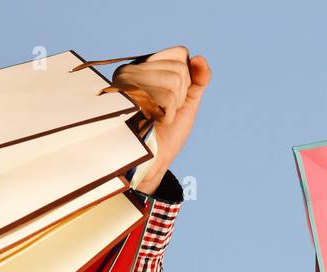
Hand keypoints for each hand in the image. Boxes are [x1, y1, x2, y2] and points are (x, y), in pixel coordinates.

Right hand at [107, 46, 210, 193]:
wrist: (152, 163)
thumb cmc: (166, 134)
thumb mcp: (188, 103)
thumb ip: (198, 79)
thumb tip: (199, 58)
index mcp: (143, 67)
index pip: (180, 54)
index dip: (186, 80)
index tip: (171, 99)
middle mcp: (131, 70)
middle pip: (179, 68)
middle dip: (179, 95)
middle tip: (162, 112)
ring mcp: (127, 83)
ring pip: (173, 81)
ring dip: (172, 107)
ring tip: (155, 118)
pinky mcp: (127, 97)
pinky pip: (166, 97)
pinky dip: (168, 115)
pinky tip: (151, 123)